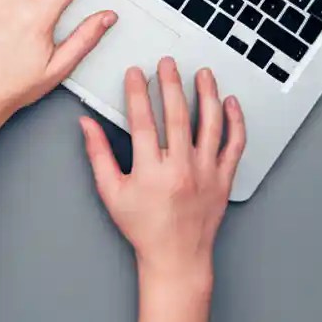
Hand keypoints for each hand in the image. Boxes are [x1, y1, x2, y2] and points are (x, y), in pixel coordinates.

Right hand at [80, 58, 246, 281]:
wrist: (176, 258)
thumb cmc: (144, 228)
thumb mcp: (112, 192)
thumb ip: (98, 154)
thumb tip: (86, 125)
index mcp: (151, 173)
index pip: (143, 122)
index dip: (137, 93)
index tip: (136, 74)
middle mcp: (181, 170)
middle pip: (177, 116)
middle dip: (171, 84)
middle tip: (167, 64)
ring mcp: (206, 173)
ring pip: (210, 124)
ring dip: (207, 94)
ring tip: (203, 73)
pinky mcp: (224, 179)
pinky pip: (234, 144)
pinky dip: (235, 121)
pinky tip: (230, 103)